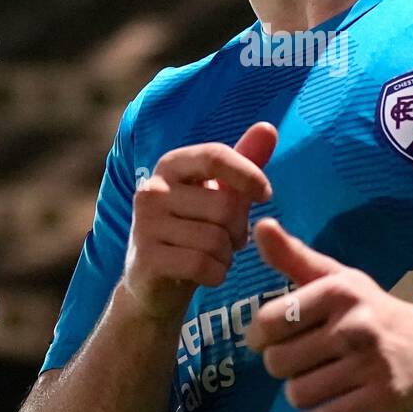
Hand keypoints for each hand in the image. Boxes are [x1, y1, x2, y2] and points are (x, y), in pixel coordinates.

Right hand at [122, 122, 277, 321]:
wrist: (155, 283)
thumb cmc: (193, 230)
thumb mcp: (218, 193)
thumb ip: (243, 162)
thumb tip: (268, 128)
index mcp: (171, 165)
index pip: (216, 156)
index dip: (249, 175)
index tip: (266, 194)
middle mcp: (152, 189)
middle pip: (224, 206)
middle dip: (239, 229)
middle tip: (230, 240)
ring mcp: (145, 224)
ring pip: (216, 240)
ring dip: (227, 256)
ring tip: (213, 256)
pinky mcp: (146, 259)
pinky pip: (204, 265)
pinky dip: (216, 274)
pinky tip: (206, 274)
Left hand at [247, 218, 412, 411]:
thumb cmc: (369, 310)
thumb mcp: (335, 279)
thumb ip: (293, 256)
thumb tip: (260, 225)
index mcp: (338, 291)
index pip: (268, 320)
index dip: (261, 335)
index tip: (271, 338)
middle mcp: (355, 324)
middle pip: (278, 361)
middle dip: (283, 365)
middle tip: (304, 360)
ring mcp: (370, 363)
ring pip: (297, 393)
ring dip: (298, 393)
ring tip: (318, 381)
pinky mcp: (382, 398)